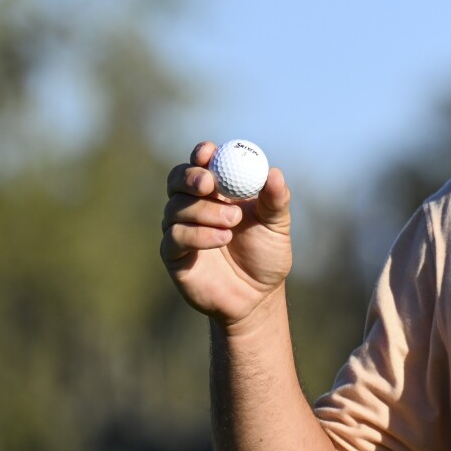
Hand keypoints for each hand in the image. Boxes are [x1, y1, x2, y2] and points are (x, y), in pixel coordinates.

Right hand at [160, 140, 292, 324]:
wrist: (258, 296)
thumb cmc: (266, 255)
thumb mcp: (277, 225)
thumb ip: (275, 200)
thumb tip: (274, 173)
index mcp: (218, 191)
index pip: (201, 163)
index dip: (201, 154)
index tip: (209, 153)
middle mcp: (194, 205)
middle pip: (177, 180)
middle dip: (189, 177)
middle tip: (208, 184)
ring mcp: (180, 229)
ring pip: (175, 208)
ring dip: (204, 211)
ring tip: (233, 223)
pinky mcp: (173, 254)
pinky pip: (175, 236)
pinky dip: (198, 234)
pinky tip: (222, 239)